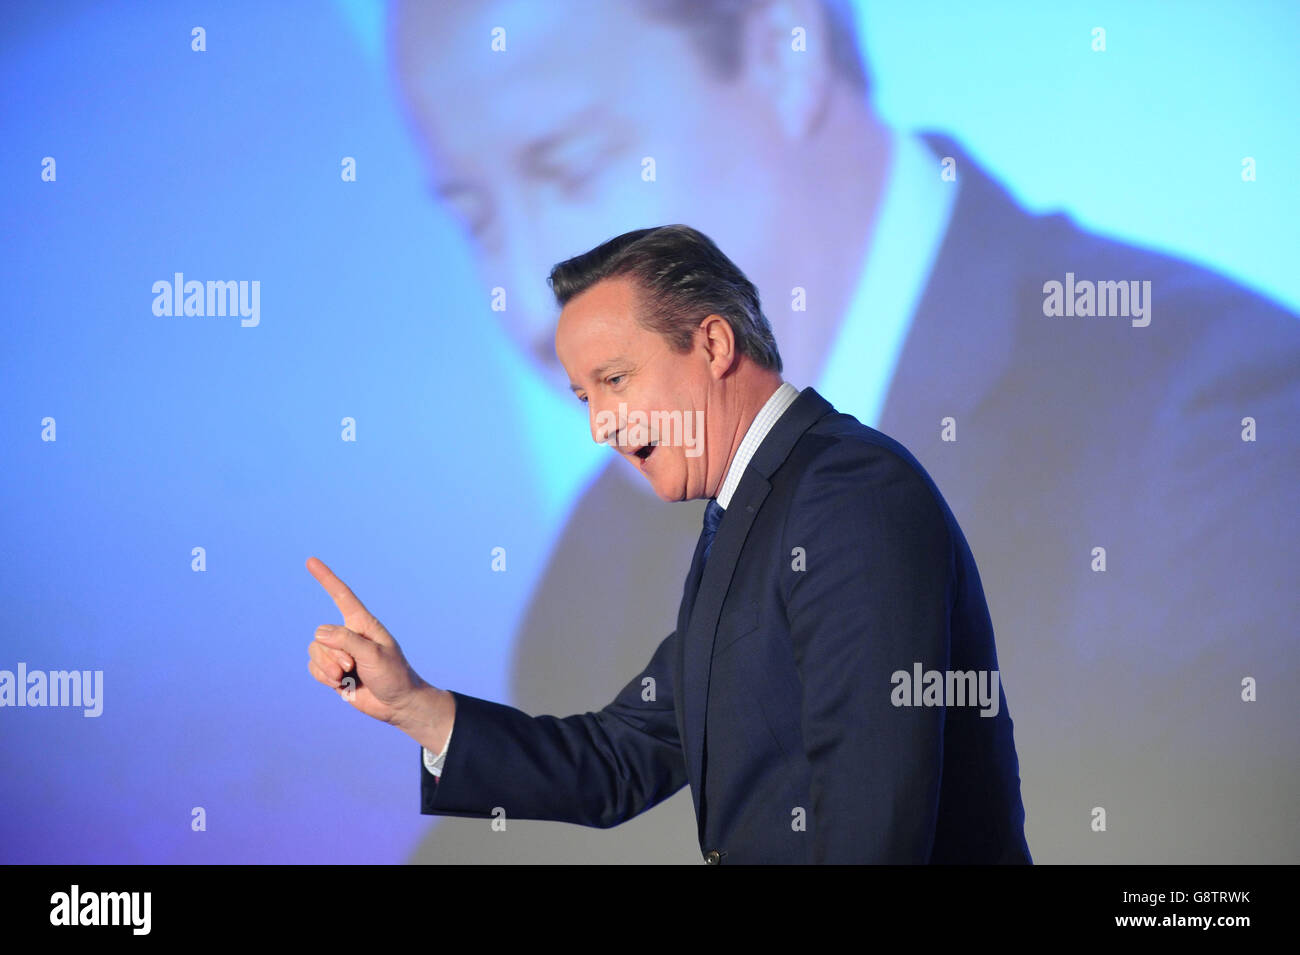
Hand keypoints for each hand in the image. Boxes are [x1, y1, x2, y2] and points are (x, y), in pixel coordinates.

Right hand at [306, 556, 428, 725]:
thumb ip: (346, 641)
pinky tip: (340, 685)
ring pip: (315, 651)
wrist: (397, 704)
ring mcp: (340, 653)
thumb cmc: (393, 675)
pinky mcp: (333, 671)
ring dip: (328, 668)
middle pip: (322, 634)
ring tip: (347, 676)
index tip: (311, 561)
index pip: (342, 596)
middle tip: (353, 667)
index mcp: (363, 624)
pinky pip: (313, 668)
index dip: (326, 578)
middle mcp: (349, 635)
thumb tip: (318, 634)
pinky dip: (323, 678)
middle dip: (334, 654)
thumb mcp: (374, 655)